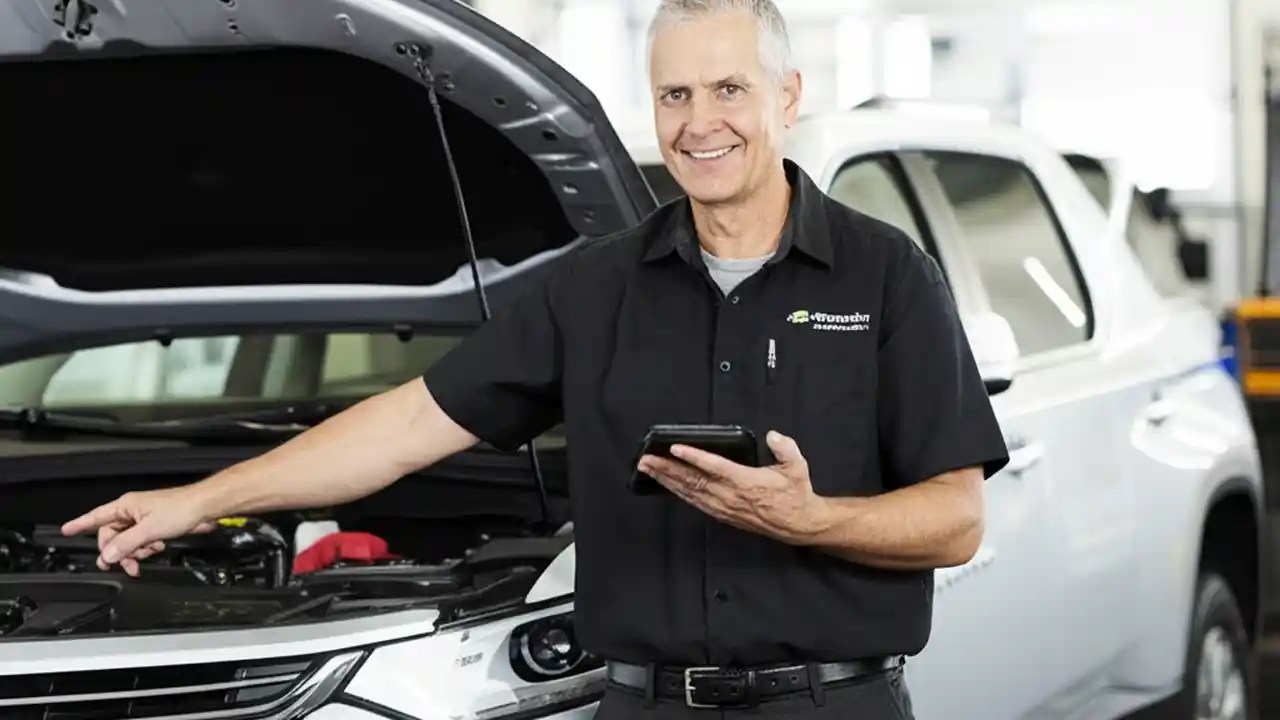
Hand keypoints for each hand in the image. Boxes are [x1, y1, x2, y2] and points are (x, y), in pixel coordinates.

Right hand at [60, 486, 216, 575]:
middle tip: (122, 565)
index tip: (66, 530)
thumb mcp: (149, 529)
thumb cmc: (181, 509)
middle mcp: (133, 512)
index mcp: (126, 506)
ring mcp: (145, 519)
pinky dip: (147, 548)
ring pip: (129, 541)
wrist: (204, 508)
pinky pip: (143, 542)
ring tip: (147, 554)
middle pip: (113, 536)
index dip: (80, 524)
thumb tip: (109, 555)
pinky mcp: (157, 526)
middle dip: (117, 551)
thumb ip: (127, 543)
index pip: (96, 516)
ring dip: (135, 552)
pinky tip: (157, 548)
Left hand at [637, 430, 830, 543]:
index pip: (715, 467)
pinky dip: (679, 494)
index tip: (676, 448)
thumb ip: (785, 449)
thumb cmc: (796, 494)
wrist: (799, 524)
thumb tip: (772, 436)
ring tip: (649, 470)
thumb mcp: (798, 467)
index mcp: (746, 482)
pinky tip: (667, 486)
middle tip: (647, 459)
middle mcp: (731, 496)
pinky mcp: (723, 515)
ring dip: (668, 481)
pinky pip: (696, 503)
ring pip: (690, 493)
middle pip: (693, 481)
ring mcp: (725, 507)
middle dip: (668, 469)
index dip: (694, 457)